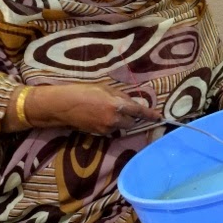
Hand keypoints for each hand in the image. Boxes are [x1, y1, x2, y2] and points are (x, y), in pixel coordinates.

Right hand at [8, 83, 160, 134]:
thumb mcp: (104, 88)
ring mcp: (107, 128)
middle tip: (122, 108)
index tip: (160, 117)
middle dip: (131, 116)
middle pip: (132, 122)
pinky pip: (111, 130)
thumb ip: (120, 96)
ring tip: (106, 110)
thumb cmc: (83, 91)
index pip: (139, 111)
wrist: (62, 105)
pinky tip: (99, 116)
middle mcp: (114, 119)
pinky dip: (110, 124)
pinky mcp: (99, 134)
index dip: (150, 114)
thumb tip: (132, 103)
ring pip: (121, 127)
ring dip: (120, 120)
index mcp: (117, 105)